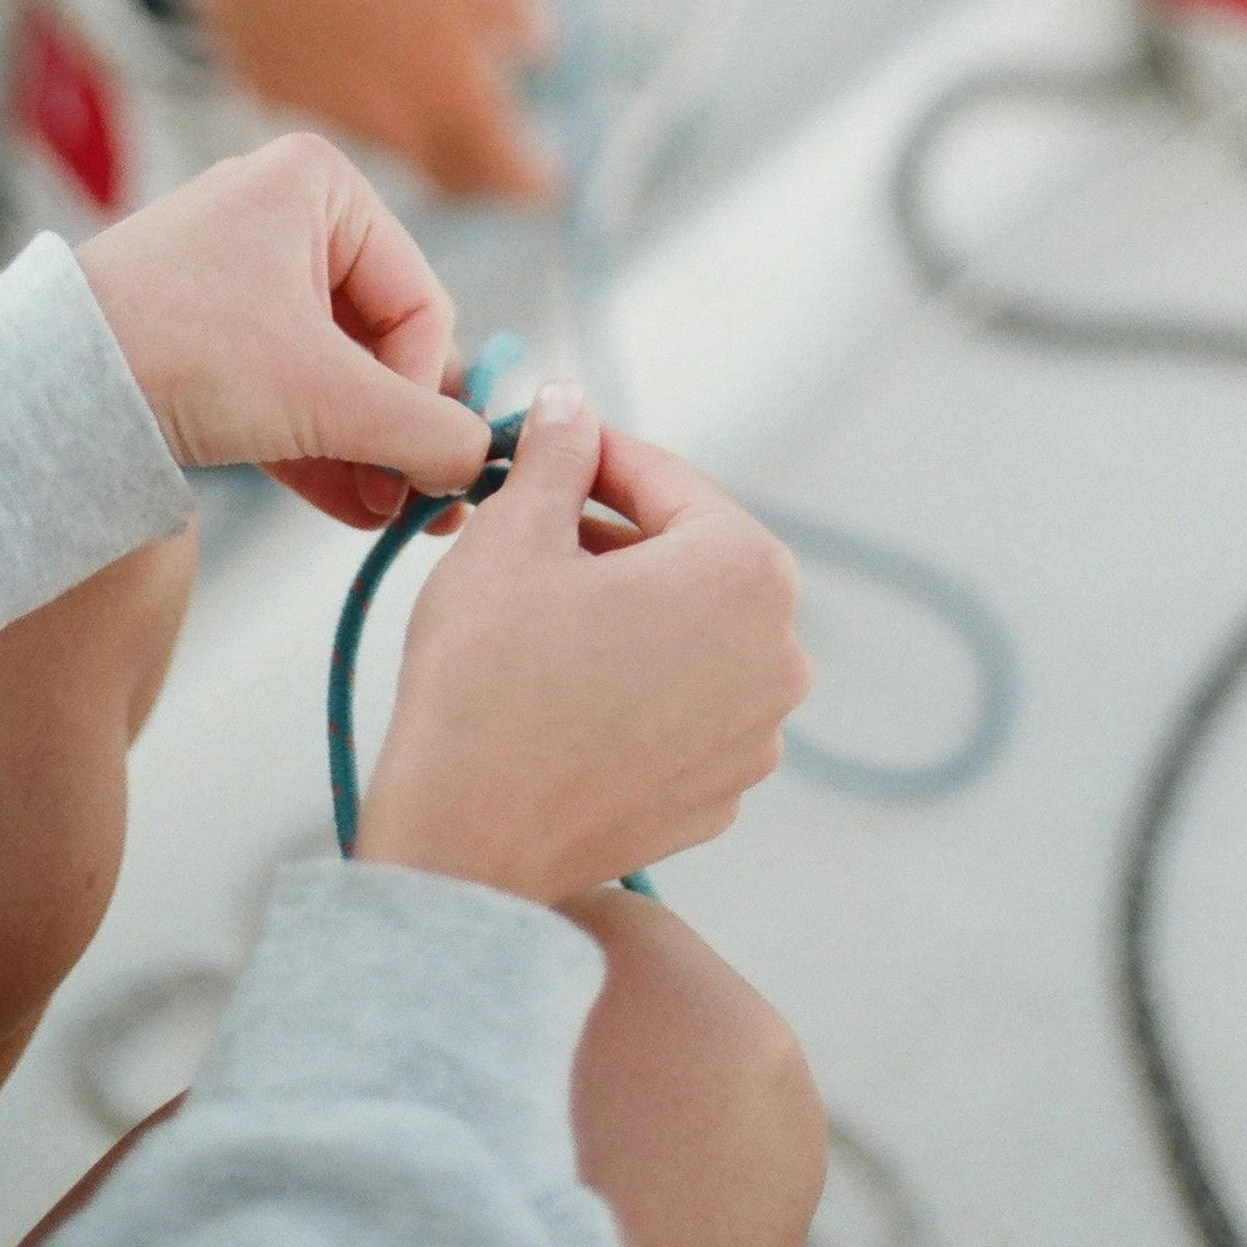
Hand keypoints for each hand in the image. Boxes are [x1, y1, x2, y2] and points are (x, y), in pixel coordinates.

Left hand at [78, 132, 490, 525]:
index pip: (419, 300)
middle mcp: (281, 213)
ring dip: (365, 450)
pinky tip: (354, 511)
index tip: (425, 463)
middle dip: (398, 430)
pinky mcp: (202, 333)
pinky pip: (283, 389)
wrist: (48, 390)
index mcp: (320, 185)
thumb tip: (483, 461)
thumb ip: (425, 428)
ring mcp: (237, 275)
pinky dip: (318, 446)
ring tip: (389, 519)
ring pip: (331, 372)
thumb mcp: (326, 391)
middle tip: (424, 505)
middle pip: (379, 338)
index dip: (427, 391)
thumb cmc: (188, 352)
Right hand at [357, 386, 811, 902]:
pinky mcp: (719, 794)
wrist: (467, 840)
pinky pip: (683, 706)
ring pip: (689, 634)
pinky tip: (564, 683)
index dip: (595, 455)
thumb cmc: (487, 680)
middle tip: (532, 522)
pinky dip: (635, 682)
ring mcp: (756, 737)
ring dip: (627, 607)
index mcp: (746, 573)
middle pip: (691, 558)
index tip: (546, 445)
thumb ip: (560, 453)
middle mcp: (780, 656)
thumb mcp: (514, 532)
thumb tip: (574, 405)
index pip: (669, 481)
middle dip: (615, 533)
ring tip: (540, 603)